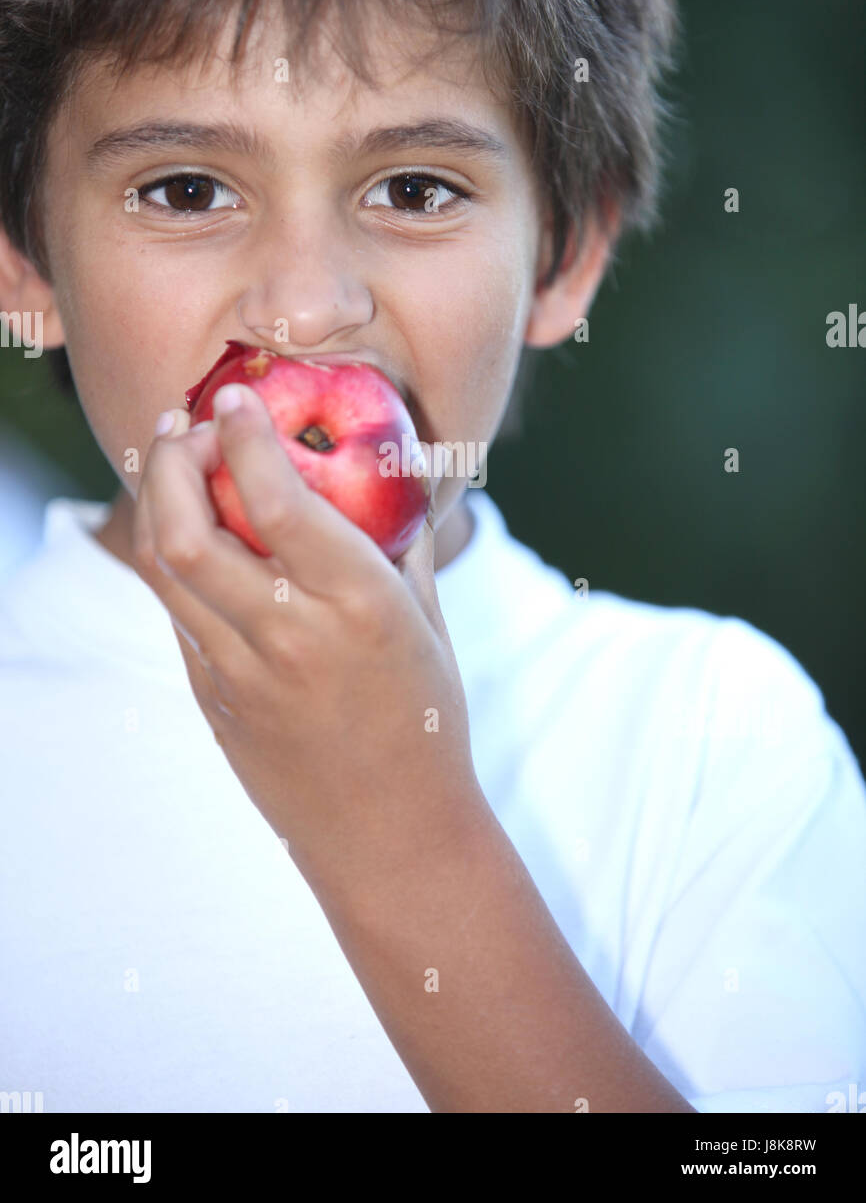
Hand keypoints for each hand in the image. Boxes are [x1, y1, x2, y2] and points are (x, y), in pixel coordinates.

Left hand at [132, 386, 484, 899]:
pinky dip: (174, 556)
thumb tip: (388, 470)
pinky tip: (192, 531)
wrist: (388, 833)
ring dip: (159, 502)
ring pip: (165, 568)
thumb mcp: (431, 622)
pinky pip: (178, 610)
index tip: (238, 396)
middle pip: (188, 530)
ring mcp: (240, 672)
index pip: (278, 500)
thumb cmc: (426, 720)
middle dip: (174, 462)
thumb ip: (403, 543)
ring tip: (176, 463)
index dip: (245, 436)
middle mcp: (289, 634)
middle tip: (186, 424)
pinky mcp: (213, 698)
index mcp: (358, 605)